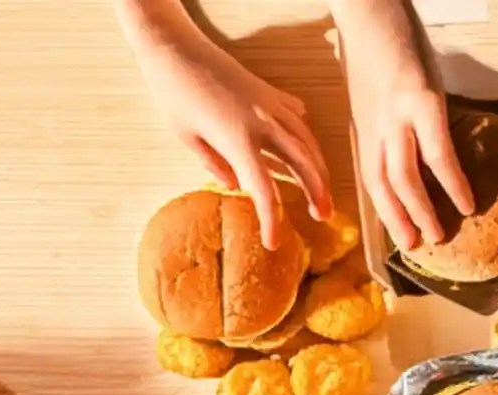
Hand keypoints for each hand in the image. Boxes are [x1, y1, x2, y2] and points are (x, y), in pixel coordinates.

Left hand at [124, 10, 331, 249]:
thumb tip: (234, 185)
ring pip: (308, 142)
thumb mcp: (186, 137)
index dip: (271, 220)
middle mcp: (262, 123)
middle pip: (303, 165)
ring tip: (322, 191)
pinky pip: (298, 119)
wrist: (176, 48)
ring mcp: (271, 106)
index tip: (274, 242)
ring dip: (320, 169)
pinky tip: (307, 150)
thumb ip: (214, 164)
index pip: (264, 189)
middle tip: (323, 215)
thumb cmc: (174, 93)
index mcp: (238, 139)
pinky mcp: (271, 94)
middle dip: (318, 192)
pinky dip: (306, 137)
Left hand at [337, 0, 473, 249]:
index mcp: (366, 127)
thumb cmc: (380, 45)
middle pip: (383, 185)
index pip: (372, 179)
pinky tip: (466, 200)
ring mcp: (397, 116)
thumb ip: (390, 122)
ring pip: (404, 177)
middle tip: (417, 247)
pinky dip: (451, 181)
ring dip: (422, 211)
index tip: (401, 237)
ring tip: (440, 234)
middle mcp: (375, 127)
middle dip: (399, 220)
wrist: (372, 7)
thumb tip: (418, 149)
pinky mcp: (421, 102)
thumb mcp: (376, 92)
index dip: (386, 212)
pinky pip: (438, 152)